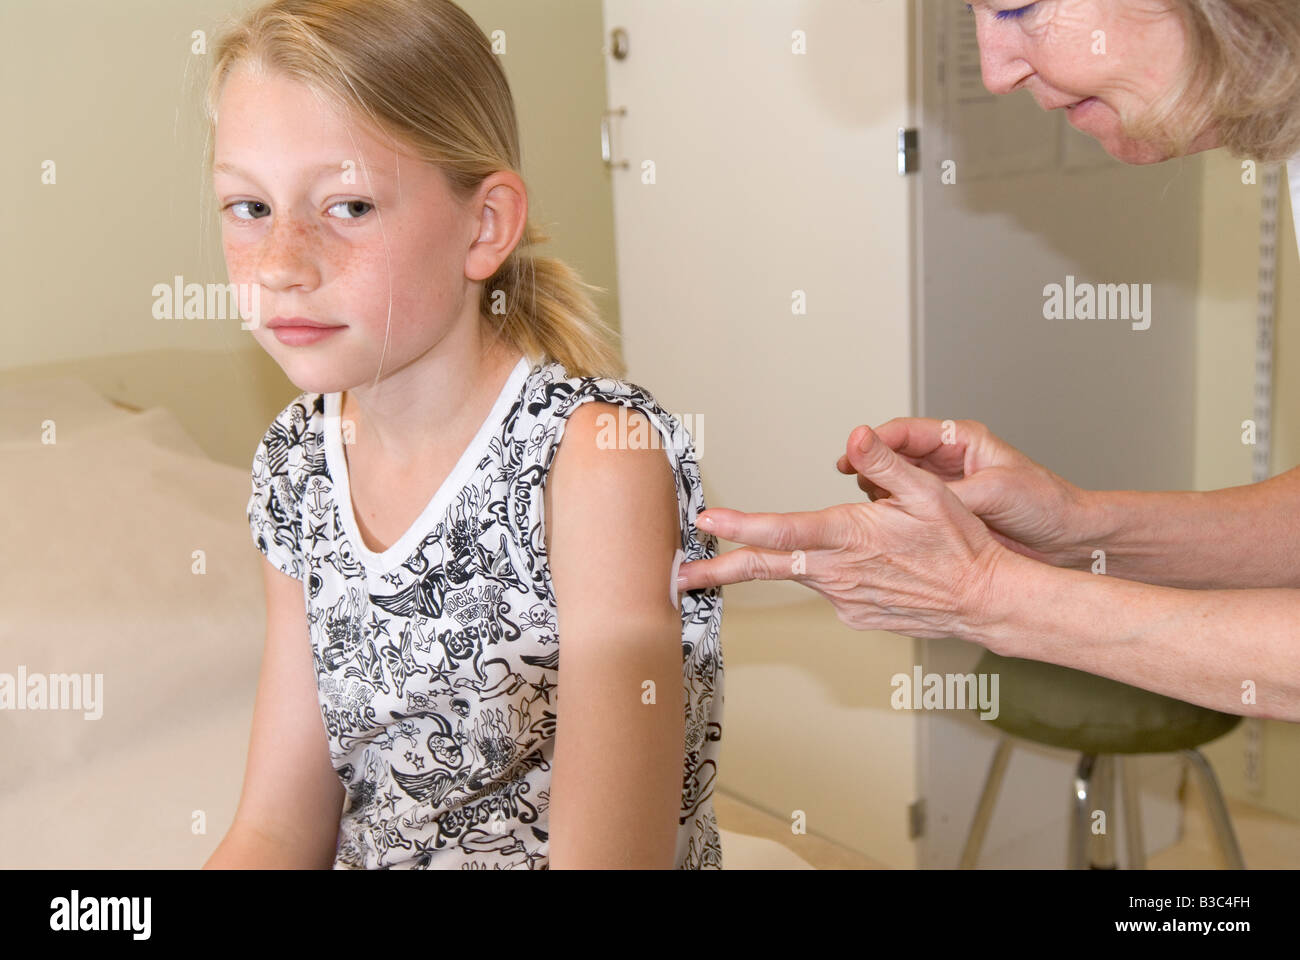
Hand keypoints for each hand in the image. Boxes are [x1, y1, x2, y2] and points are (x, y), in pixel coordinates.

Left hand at [677, 425, 1010, 640]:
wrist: (984, 600)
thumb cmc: (961, 545)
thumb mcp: (930, 493)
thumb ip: (887, 464)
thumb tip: (858, 434)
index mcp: (849, 536)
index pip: (781, 531)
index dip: (741, 526)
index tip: (708, 521)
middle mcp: (839, 572)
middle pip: (766, 568)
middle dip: (718, 572)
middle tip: (679, 576)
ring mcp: (846, 598)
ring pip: (794, 577)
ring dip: (762, 571)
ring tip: (723, 567)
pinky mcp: (857, 614)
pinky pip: (826, 590)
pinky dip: (818, 577)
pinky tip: (837, 568)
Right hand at [836, 418, 1091, 568]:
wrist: (1067, 541)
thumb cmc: (1045, 504)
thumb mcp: (995, 491)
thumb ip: (949, 491)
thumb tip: (908, 492)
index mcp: (961, 440)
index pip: (905, 432)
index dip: (873, 441)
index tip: (851, 454)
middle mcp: (947, 462)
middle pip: (892, 457)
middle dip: (869, 468)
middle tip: (853, 484)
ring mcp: (942, 489)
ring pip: (895, 485)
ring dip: (878, 495)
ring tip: (866, 508)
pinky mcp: (942, 517)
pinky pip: (906, 512)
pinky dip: (891, 518)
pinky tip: (882, 527)